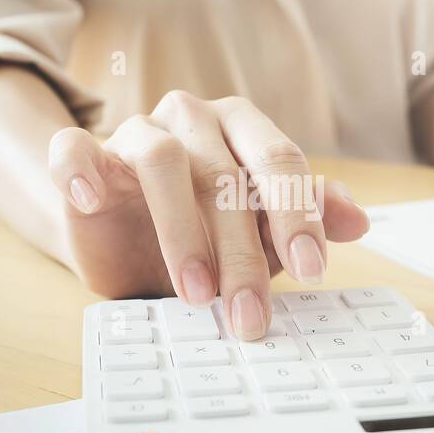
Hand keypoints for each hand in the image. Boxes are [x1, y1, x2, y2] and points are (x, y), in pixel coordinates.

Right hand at [47, 91, 369, 338]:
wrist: (124, 240)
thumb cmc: (204, 230)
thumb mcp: (262, 232)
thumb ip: (307, 218)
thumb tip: (359, 220)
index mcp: (242, 126)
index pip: (279, 160)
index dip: (297, 216)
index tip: (312, 272)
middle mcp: (191, 117)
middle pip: (224, 172)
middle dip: (242, 252)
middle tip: (250, 314)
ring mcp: (136, 131)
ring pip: (162, 160)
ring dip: (182, 231)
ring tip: (195, 292)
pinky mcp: (84, 154)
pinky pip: (73, 147)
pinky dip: (81, 169)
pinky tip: (92, 200)